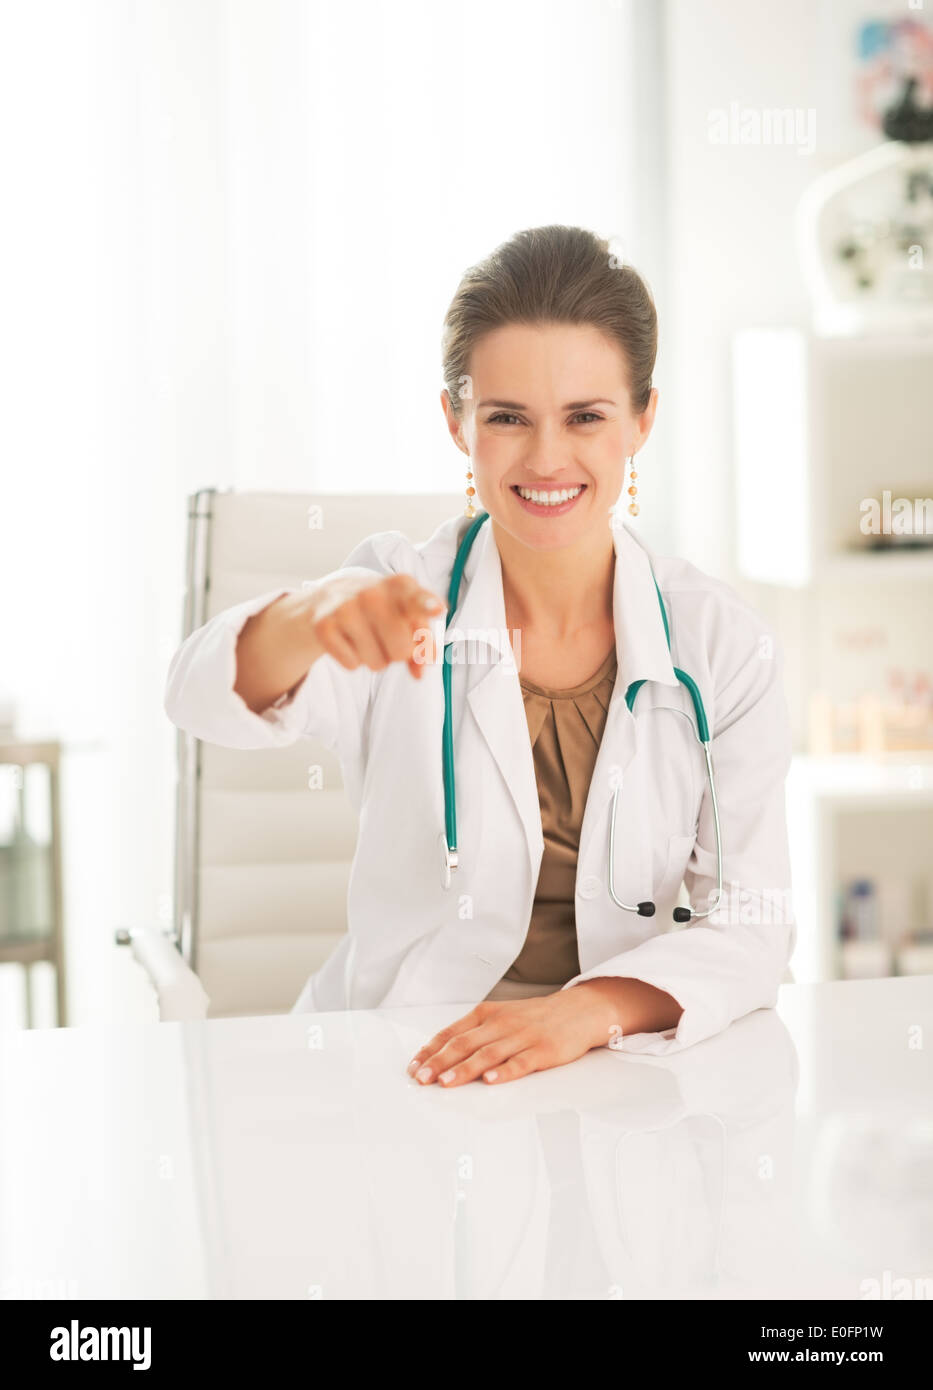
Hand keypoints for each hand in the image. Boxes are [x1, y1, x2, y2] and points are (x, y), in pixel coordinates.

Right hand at [309, 571, 445, 680]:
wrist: (330, 599)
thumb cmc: (380, 611)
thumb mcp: (405, 616)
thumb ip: (423, 641)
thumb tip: (420, 671)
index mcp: (400, 586)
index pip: (415, 598)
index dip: (427, 605)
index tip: (437, 609)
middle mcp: (373, 593)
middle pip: (402, 649)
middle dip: (399, 653)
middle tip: (387, 638)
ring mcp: (346, 607)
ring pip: (377, 663)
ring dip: (376, 658)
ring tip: (366, 637)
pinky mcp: (324, 626)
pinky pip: (352, 665)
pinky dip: (353, 660)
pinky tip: (347, 640)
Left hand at [405, 982, 624, 1087]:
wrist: (578, 1010)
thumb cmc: (535, 1018)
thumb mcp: (501, 1017)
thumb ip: (475, 1033)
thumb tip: (441, 1055)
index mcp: (487, 1015)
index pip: (451, 1033)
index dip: (431, 1051)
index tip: (414, 1067)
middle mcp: (502, 1023)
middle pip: (465, 1044)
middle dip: (440, 1062)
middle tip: (422, 1078)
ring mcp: (523, 1036)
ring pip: (488, 1054)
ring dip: (465, 1069)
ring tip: (446, 1082)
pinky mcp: (543, 1051)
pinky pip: (521, 1062)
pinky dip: (504, 1071)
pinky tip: (491, 1080)